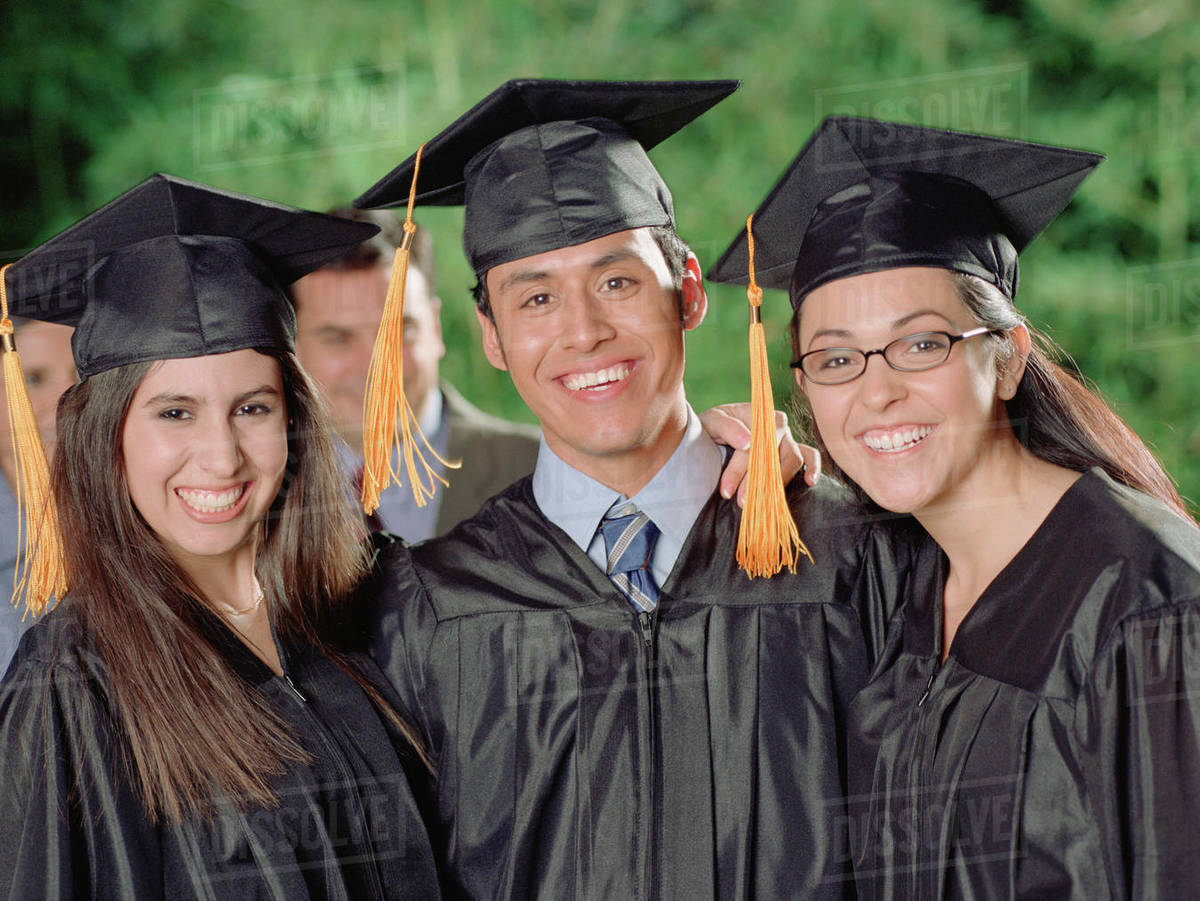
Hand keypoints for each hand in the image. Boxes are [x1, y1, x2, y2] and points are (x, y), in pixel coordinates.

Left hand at [699, 403, 820, 506]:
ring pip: (792, 458)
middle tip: (742, 502)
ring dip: (779, 482)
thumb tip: (747, 441)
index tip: (726, 490)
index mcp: (758, 415)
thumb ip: (727, 427)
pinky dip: (813, 467)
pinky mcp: (794, 450)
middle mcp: (776, 425)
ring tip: (764, 502)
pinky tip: (809, 481)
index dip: (740, 468)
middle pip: (773, 454)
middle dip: (756, 481)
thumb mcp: (712, 422)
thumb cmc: (713, 427)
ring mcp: (787, 438)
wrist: (714, 432)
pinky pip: (809, 455)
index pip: (753, 442)